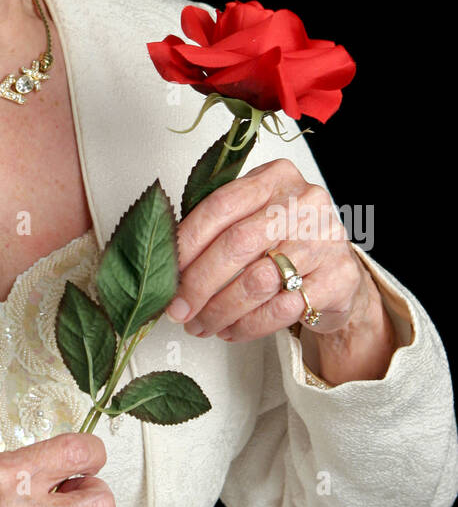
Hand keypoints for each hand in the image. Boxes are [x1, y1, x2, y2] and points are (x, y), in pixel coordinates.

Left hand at [166, 158, 370, 341]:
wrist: (338, 270)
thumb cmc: (287, 240)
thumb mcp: (255, 216)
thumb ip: (218, 227)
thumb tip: (166, 261)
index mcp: (276, 177)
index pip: (221, 205)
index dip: (188, 242)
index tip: (167, 270)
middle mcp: (304, 202)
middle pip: (237, 244)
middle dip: (199, 283)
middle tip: (178, 309)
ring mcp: (326, 239)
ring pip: (258, 281)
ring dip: (220, 310)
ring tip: (201, 324)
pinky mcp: (339, 278)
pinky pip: (282, 309)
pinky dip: (248, 326)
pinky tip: (231, 330)